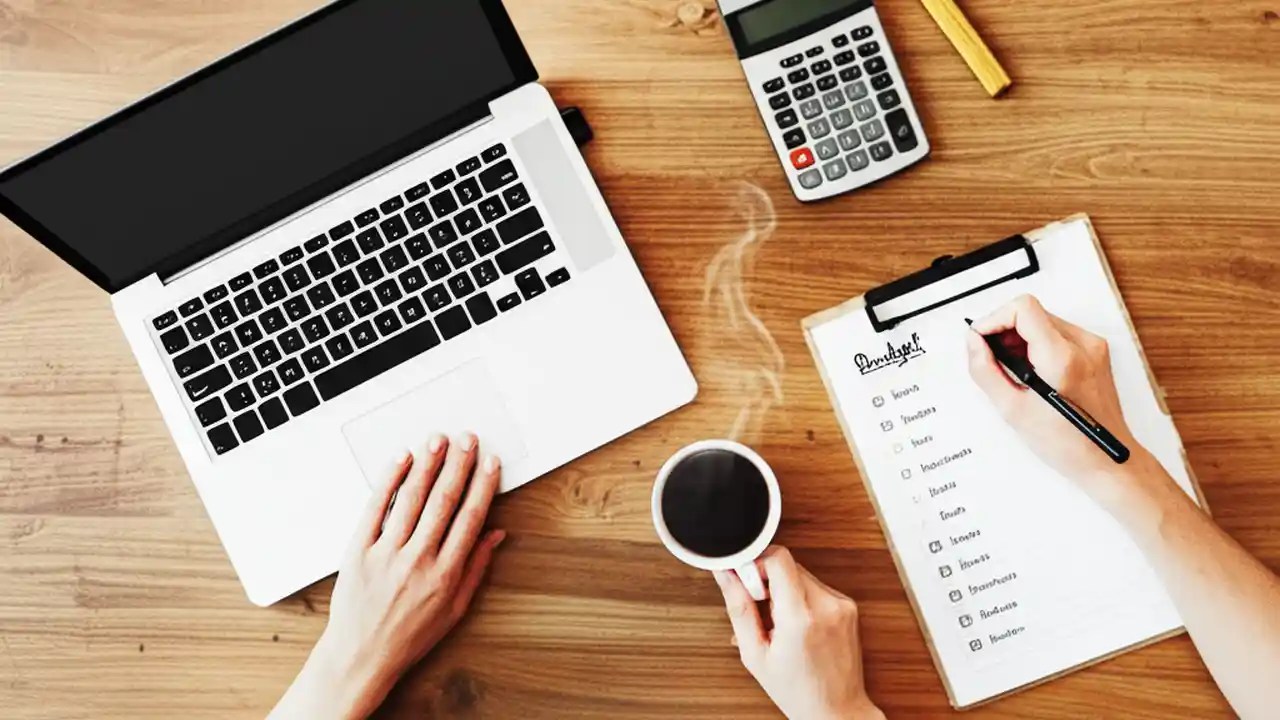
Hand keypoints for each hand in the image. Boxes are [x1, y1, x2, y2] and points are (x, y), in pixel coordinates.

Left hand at [270, 433, 505, 719]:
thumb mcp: (455, 609)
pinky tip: (401, 460)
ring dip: (427, 465)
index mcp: (445, 575)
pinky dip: (389, 481)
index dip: (483, 486)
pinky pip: (375, 508)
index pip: (470, 518)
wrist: (361, 656)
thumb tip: (496, 534)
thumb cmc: (409, 636)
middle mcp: (418, 561)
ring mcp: (386, 554)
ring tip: (438, 440)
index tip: (491, 463)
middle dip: (459, 466)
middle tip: (468, 439)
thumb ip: (477, 568)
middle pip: (443, 502)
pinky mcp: (358, 551)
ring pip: (411, 500)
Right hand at [714, 547, 883, 719]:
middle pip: (788, 564)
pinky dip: (800, 597)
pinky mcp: (848, 606)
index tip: (745, 579)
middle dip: (766, 579)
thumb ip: (738, 607)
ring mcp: (841, 604)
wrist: (837, 710)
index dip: (755, 562)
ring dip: (784, 588)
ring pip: (801, 573)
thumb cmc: (797, 691)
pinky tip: (795, 623)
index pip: (778, 559)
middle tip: (759, 607)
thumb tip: (725, 575)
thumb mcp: (755, 654)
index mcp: (800, 617)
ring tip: (778, 620)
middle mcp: (827, 605)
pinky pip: (816, 586)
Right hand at [965, 295, 1169, 507]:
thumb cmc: (1068, 443)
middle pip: (1031, 313)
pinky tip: (1033, 372)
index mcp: (1061, 358)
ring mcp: (1092, 346)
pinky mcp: (1095, 352)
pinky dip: (1037, 345)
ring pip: (1042, 321)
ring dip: (1020, 339)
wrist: (1107, 460)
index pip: (1022, 308)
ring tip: (1015, 372)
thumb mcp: (1012, 409)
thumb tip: (973, 342)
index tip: (981, 338)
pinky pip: (1057, 333)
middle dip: (1004, 332)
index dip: (994, 319)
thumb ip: (986, 370)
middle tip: (994, 360)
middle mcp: (1082, 345)